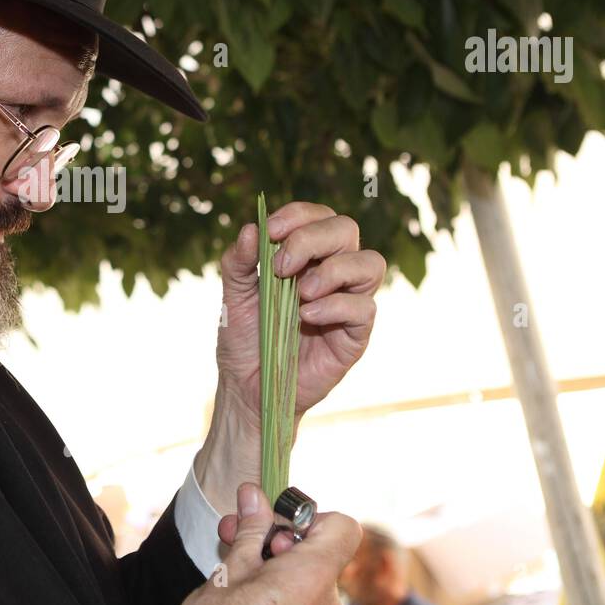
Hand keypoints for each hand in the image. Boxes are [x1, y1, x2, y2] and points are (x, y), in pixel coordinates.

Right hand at [172, 482, 359, 604]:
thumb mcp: (226, 575)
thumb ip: (250, 533)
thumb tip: (254, 495)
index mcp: (311, 580)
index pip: (342, 528)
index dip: (310, 519)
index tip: (273, 529)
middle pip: (319, 556)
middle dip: (278, 546)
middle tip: (237, 542)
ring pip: (308, 583)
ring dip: (275, 573)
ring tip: (234, 578)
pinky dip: (281, 599)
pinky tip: (247, 603)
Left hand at [216, 202, 384, 434]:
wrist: (248, 388)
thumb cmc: (245, 339)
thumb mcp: (234, 297)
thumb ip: (238, 263)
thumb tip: (250, 229)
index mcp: (306, 257)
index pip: (319, 217)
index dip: (299, 216)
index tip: (271, 231)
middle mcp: (332, 273)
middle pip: (346, 230)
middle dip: (311, 239)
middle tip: (280, 267)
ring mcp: (348, 303)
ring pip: (370, 263)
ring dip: (333, 269)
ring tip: (300, 293)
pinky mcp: (356, 335)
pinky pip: (365, 308)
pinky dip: (336, 306)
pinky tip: (307, 316)